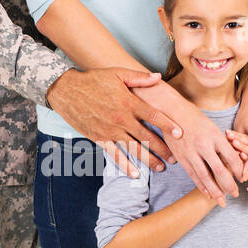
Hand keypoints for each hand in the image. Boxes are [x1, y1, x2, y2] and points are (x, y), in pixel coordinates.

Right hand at [46, 67, 181, 173]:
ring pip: (133, 148)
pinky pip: (114, 155)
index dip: (167, 125)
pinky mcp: (99, 138)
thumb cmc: (93, 80)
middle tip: (174, 158)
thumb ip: (139, 78)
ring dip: (148, 160)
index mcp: (128, 102)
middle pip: (147, 136)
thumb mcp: (117, 73)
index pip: (153, 116)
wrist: (67, 90)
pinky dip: (125, 166)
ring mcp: (110, 130)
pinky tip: (135, 174)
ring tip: (161, 168)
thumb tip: (159, 77)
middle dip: (162, 149)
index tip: (179, 134)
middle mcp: (121, 118)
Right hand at [159, 97, 247, 206]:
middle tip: (236, 194)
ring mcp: (191, 153)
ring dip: (215, 191)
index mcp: (215, 136)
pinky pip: (193, 175)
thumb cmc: (196, 119)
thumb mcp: (212, 128)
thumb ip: (222, 144)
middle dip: (229, 185)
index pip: (232, 157)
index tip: (244, 178)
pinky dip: (201, 186)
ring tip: (222, 201)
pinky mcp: (181, 158)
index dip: (239, 171)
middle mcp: (204, 145)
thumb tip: (235, 161)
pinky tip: (208, 193)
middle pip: (220, 170)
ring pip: (205, 177)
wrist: (172, 112)